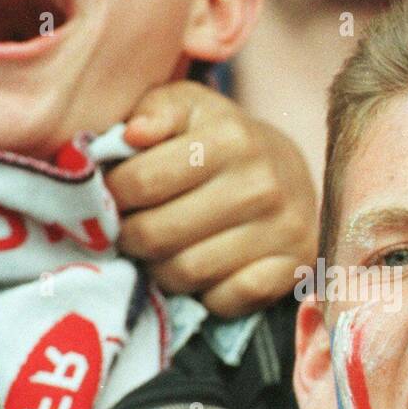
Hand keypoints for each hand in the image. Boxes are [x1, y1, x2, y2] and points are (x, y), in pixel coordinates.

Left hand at [107, 81, 317, 318]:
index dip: (113, 196)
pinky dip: (206, 296)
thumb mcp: (188, 109)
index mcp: (231, 138)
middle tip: (129, 232)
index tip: (112, 197)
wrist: (287, 173)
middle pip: (159, 234)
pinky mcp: (295, 266)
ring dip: (161, 271)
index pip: (143, 182)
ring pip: (188, 272)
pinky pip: (228, 300)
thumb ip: (155, 111)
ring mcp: (284, 229)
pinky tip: (202, 276)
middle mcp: (262, 184)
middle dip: (130, 239)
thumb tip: (133, 134)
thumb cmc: (217, 141)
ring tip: (160, 254)